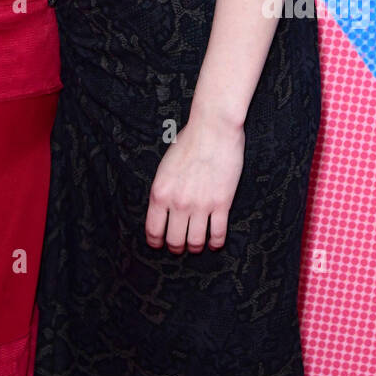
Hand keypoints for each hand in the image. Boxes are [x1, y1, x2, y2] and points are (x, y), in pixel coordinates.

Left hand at [145, 113, 243, 253]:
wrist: (213, 128)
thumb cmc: (188, 141)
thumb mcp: (165, 166)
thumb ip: (164, 189)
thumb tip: (164, 208)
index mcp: (160, 192)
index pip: (153, 230)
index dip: (155, 241)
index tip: (158, 244)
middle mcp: (178, 202)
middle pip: (174, 241)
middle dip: (175, 247)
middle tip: (178, 247)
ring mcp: (201, 205)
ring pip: (195, 242)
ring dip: (195, 247)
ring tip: (196, 246)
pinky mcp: (222, 203)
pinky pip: (218, 234)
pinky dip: (215, 243)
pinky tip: (214, 242)